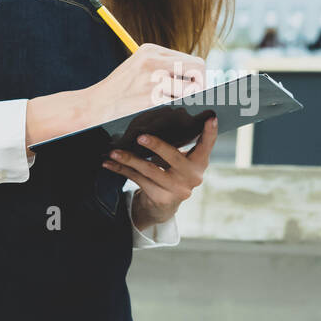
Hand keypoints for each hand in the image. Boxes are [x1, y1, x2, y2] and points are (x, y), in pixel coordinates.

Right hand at [88, 43, 207, 121]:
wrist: (95, 105)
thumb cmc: (119, 90)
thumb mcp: (138, 67)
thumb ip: (163, 66)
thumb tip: (196, 76)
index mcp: (151, 50)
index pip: (191, 60)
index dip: (197, 77)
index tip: (194, 89)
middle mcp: (154, 61)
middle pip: (198, 69)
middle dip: (201, 86)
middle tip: (195, 99)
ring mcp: (153, 79)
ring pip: (192, 89)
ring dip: (190, 100)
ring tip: (181, 108)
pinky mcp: (151, 98)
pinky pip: (179, 104)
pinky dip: (179, 112)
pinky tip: (172, 116)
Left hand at [103, 116, 217, 229]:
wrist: (164, 205)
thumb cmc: (173, 172)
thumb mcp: (183, 160)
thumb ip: (181, 143)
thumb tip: (169, 114)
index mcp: (200, 162)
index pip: (207, 145)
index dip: (210, 132)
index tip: (211, 117)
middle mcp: (192, 177)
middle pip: (173, 157)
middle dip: (157, 146)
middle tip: (140, 137)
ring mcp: (176, 189)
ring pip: (149, 170)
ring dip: (129, 159)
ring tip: (113, 152)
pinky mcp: (160, 197)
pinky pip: (137, 180)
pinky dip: (121, 170)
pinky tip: (108, 163)